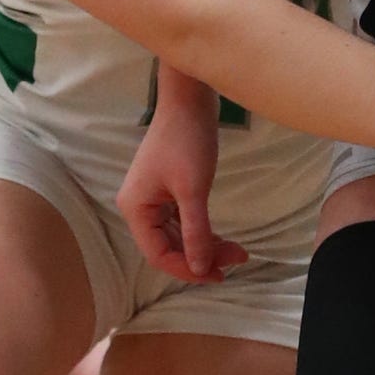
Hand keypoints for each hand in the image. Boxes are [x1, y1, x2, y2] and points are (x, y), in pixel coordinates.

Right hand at [118, 78, 245, 281]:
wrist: (189, 100)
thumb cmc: (186, 141)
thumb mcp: (192, 190)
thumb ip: (196, 232)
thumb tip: (200, 268)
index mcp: (136, 209)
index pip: (158, 254)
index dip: (187, 269)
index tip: (219, 274)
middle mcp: (139, 208)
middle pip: (169, 247)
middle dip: (201, 257)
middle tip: (237, 261)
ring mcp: (153, 199)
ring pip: (179, 236)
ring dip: (205, 246)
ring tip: (238, 252)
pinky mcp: (168, 191)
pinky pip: (183, 221)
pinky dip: (203, 231)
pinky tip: (223, 238)